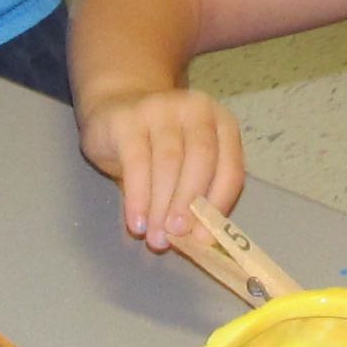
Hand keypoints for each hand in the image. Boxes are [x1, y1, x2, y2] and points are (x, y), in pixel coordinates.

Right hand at [76, 84, 245, 249]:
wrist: (116, 107)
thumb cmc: (157, 147)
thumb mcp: (184, 168)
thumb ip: (193, 196)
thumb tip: (195, 240)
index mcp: (222, 124)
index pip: (230, 168)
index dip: (218, 206)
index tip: (203, 238)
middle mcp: (197, 110)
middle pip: (201, 160)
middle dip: (189, 203)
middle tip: (176, 236)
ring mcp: (162, 108)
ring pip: (169, 162)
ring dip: (161, 206)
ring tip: (154, 237)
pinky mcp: (129, 118)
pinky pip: (136, 162)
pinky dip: (138, 196)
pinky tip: (136, 221)